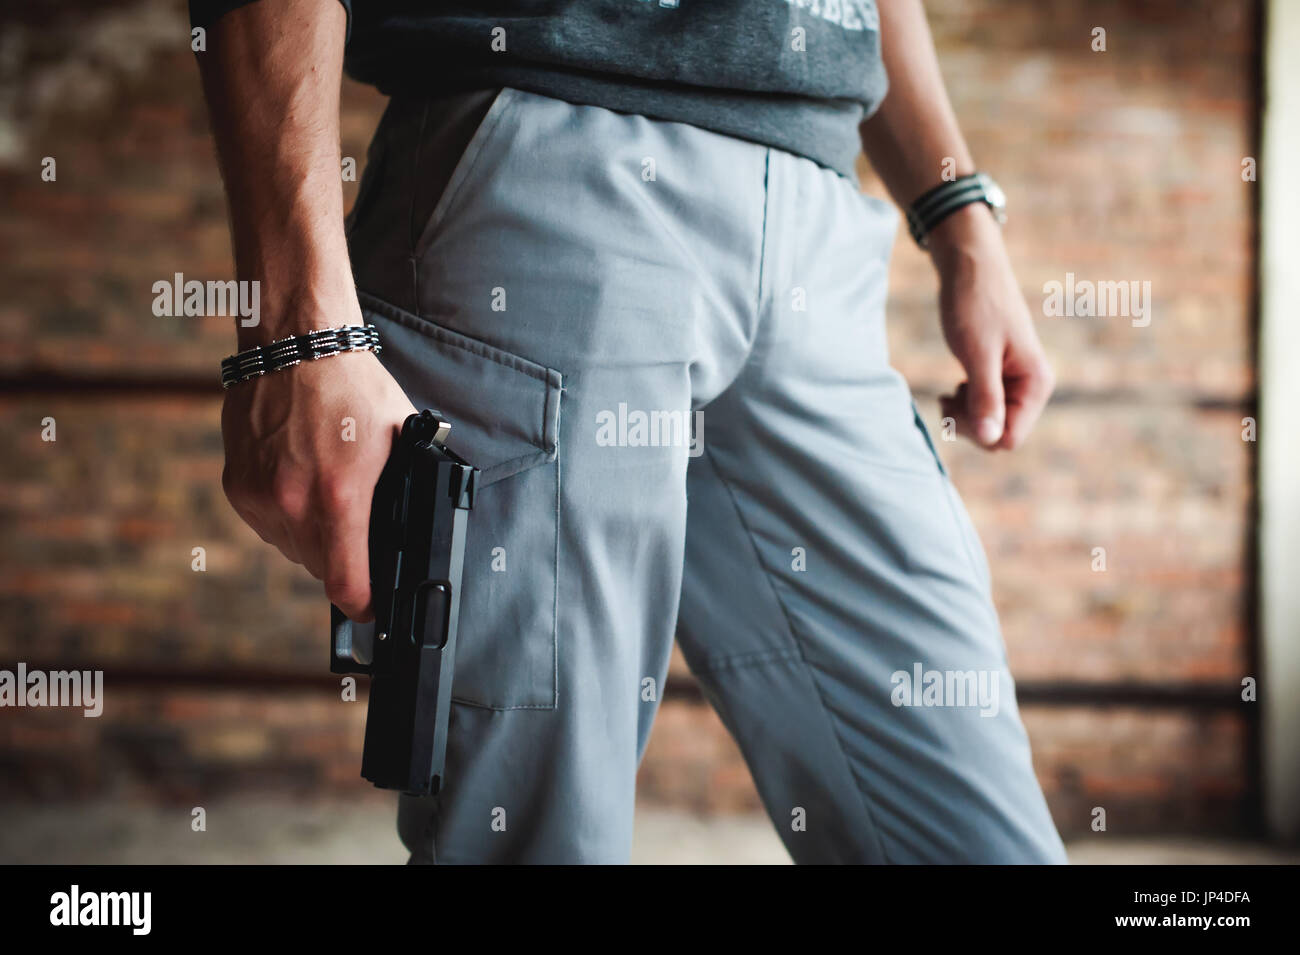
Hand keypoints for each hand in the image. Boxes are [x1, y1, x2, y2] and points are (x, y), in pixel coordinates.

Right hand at [220, 342, 416, 620]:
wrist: (295, 346)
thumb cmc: (352, 389)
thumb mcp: (400, 441)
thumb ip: (405, 490)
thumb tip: (414, 530)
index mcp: (339, 497)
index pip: (346, 585)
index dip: (364, 604)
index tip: (373, 607)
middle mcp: (293, 504)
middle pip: (320, 569)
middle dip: (342, 560)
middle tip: (359, 530)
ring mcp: (260, 497)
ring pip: (293, 549)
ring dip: (313, 538)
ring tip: (328, 494)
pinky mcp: (237, 487)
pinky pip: (267, 525)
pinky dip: (287, 516)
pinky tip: (302, 482)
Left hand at [928, 205, 1054, 450]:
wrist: (969, 266)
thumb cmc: (974, 304)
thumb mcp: (977, 355)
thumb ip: (985, 399)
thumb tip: (990, 439)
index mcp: (1036, 383)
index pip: (1009, 439)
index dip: (977, 433)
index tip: (952, 408)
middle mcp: (1032, 386)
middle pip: (999, 434)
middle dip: (969, 424)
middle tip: (945, 400)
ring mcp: (1017, 381)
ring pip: (990, 423)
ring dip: (965, 415)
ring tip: (947, 394)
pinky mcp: (1001, 376)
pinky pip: (985, 407)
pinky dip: (966, 403)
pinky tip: (955, 388)